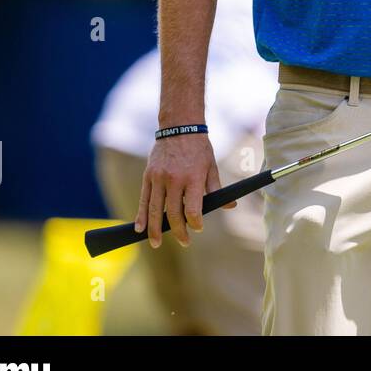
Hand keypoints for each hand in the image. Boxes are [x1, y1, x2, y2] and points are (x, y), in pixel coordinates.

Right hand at [135, 133, 234, 248]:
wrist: (179, 127)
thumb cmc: (198, 148)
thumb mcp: (211, 166)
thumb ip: (216, 188)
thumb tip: (230, 206)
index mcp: (193, 178)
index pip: (192, 209)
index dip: (195, 223)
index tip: (198, 228)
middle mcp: (174, 179)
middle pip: (173, 213)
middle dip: (178, 231)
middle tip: (184, 242)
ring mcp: (159, 178)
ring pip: (155, 210)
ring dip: (155, 230)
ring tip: (156, 244)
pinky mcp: (148, 176)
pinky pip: (144, 199)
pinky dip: (141, 216)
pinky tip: (140, 229)